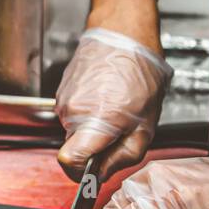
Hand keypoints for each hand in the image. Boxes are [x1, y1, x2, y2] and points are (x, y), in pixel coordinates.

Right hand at [55, 28, 172, 180]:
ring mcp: (64, 99)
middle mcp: (74, 111)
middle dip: (96, 146)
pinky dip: (88, 111)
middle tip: (120, 127)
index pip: (70, 162)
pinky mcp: (62, 91)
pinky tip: (105, 95)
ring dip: (93, 126)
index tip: (95, 170)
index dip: (82, 174)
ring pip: (74, 131)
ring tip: (114, 105)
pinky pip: (73, 114)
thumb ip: (124, 156)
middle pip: (75, 148)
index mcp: (96, 121)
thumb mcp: (146, 124)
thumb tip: (104, 173)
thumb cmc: (140, 73)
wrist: (123, 34)